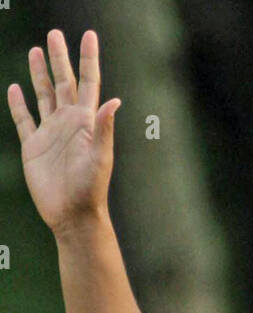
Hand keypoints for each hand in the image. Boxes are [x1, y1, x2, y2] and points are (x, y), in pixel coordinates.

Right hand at [7, 29, 119, 235]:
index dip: (88, 59)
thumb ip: (104, 129)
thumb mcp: (100, 158)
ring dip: (39, 74)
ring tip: (36, 51)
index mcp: (86, 122)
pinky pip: (24, 120)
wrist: (72, 216)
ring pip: (43, 96)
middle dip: (60, 59)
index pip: (88, 83)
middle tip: (55, 34)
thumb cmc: (90, 189)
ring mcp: (51, 134)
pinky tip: (15, 88)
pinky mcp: (34, 147)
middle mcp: (69, 123)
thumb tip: (115, 101)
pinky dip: (19, 104)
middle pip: (63, 82)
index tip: (89, 35)